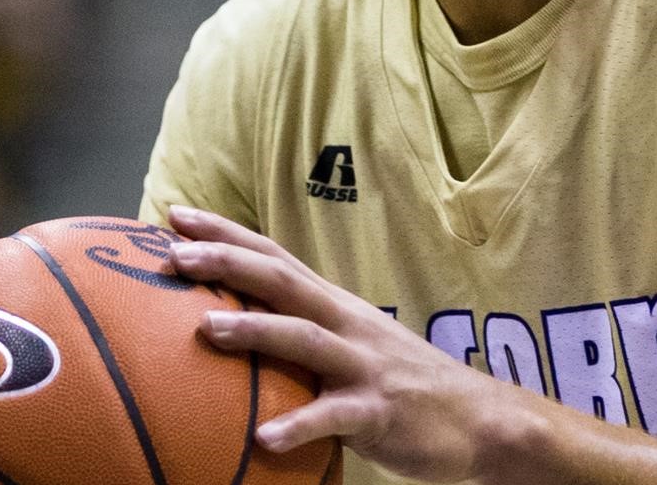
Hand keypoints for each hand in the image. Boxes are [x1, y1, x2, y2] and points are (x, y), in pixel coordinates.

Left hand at [166, 205, 513, 481]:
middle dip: (227, 264)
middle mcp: (347, 324)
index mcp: (335, 306)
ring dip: (254, 331)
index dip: (226, 234)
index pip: (274, 258)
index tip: (175, 216)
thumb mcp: (352, 346)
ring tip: (205, 331)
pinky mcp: (378, 411)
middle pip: (282, 282)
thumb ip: (304, 333)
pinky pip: (333, 417)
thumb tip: (238, 326)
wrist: (481, 420)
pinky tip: (264, 439)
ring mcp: (364, 366)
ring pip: (303, 339)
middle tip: (175, 256)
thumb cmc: (402, 384)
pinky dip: (299, 425)